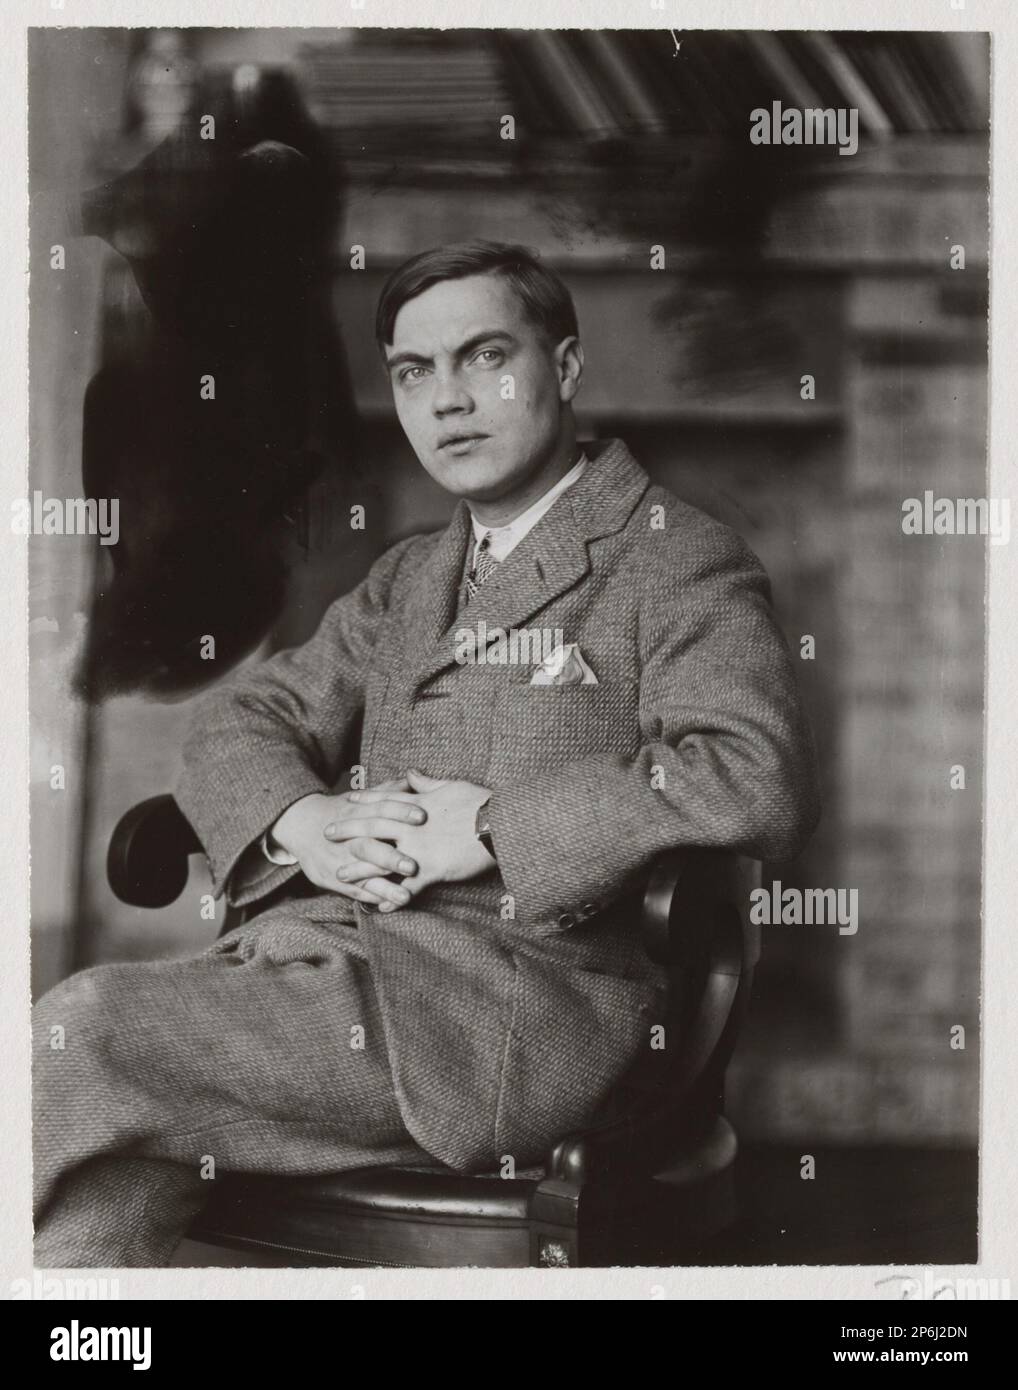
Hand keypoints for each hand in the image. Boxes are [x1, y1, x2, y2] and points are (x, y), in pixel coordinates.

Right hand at [271, 778, 426, 910]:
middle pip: (368, 847)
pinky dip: (371, 898)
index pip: (379, 810)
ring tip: (405, 896)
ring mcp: (338, 860)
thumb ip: (385, 791)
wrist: (300, 825)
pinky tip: (389, 905)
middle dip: (390, 857)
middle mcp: (346, 838)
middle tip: (414, 865)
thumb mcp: (358, 799)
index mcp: (354, 813)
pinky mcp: (332, 878)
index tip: (422, 816)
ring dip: (383, 886)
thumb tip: (412, 779)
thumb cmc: (339, 811)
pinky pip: (353, 891)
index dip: (400, 812)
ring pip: (361, 874)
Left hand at [347, 770, 493, 901]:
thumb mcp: (452, 786)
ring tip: (340, 876)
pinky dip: (392, 899)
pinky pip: (407, 888)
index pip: (384, 801)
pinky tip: (379, 909)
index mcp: (417, 806)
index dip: (364, 801)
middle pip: (372, 828)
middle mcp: (411, 827)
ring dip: (359, 869)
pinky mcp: (431, 870)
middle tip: (327, 833)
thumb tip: (411, 772)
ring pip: (381, 860)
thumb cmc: (480, 803)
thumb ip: (427, 782)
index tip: (346, 801)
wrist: (499, 824)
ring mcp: (418, 850)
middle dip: (348, 831)